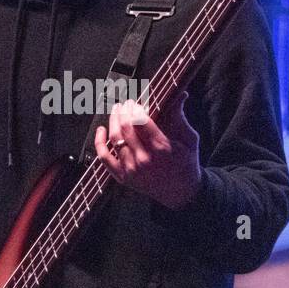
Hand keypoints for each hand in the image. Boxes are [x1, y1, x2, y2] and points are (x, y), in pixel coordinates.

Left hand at [94, 93, 201, 209]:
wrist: (182, 193)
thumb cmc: (187, 163)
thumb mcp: (189, 139)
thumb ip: (180, 116)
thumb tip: (181, 94)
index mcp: (161, 148)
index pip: (141, 121)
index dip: (135, 108)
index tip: (134, 102)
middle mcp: (144, 159)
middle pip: (125, 127)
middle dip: (123, 111)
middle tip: (124, 104)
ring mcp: (132, 169)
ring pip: (115, 139)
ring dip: (112, 121)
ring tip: (115, 111)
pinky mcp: (123, 177)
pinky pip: (105, 158)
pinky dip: (99, 142)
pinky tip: (101, 130)